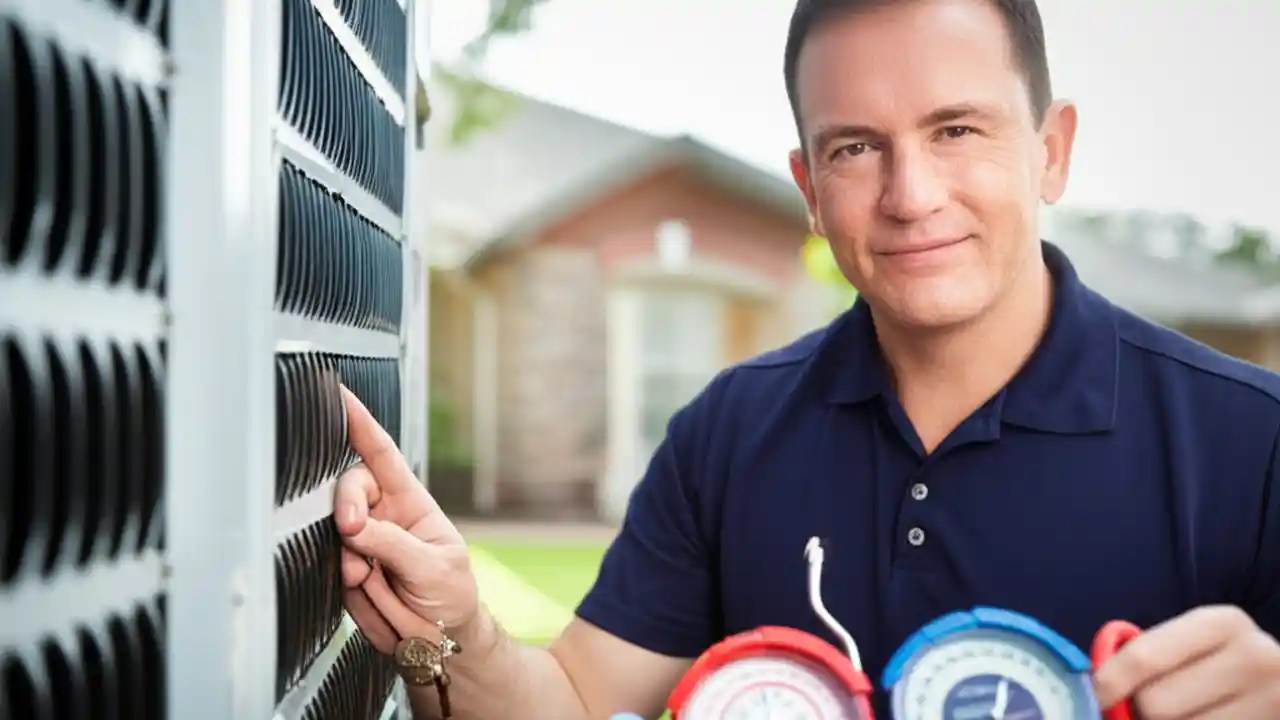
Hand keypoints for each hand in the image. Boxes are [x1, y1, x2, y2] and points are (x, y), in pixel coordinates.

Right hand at [333, 385, 479, 653]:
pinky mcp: (345, 572)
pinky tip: (367, 590)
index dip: (361, 425)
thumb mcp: (434, 568)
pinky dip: (344, 580)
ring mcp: (361, 544)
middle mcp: (382, 517)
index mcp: (410, 504)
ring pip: (333, 531)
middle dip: (347, 504)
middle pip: (349, 488)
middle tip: (352, 530)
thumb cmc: (450, 597)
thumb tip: (355, 527)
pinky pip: (328, 565)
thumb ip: (394, 544)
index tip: (341, 397)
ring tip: (373, 578)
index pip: (382, 455)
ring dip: (348, 554)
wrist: (439, 646)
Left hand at [1093, 605, 1279, 718]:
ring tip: (1183, 713)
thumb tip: (1096, 687)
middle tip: (1147, 707)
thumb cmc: (1218, 661)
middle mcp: (1255, 658)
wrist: (1277, 681)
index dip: (1109, 682)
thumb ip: (1147, 654)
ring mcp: (1271, 700)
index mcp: (1224, 623)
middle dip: (1141, 710)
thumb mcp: (1189, 643)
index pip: (1144, 658)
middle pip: (1156, 704)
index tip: (1095, 696)